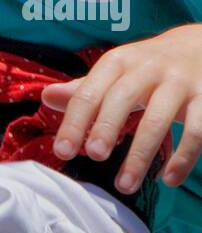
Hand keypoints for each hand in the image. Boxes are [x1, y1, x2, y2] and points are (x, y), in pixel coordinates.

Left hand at [42, 24, 201, 192]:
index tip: (62, 151)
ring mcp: (179, 84)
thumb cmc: (148, 67)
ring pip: (160, 120)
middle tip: (94, 157)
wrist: (200, 46)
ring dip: (141, 155)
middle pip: (123, 98)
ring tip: (125, 186)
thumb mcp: (116, 71)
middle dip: (107, 127)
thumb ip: (85, 89)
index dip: (74, 121)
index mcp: (119, 62)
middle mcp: (148, 69)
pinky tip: (168, 179)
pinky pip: (196, 132)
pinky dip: (183, 159)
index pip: (90, 91)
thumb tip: (46, 97)